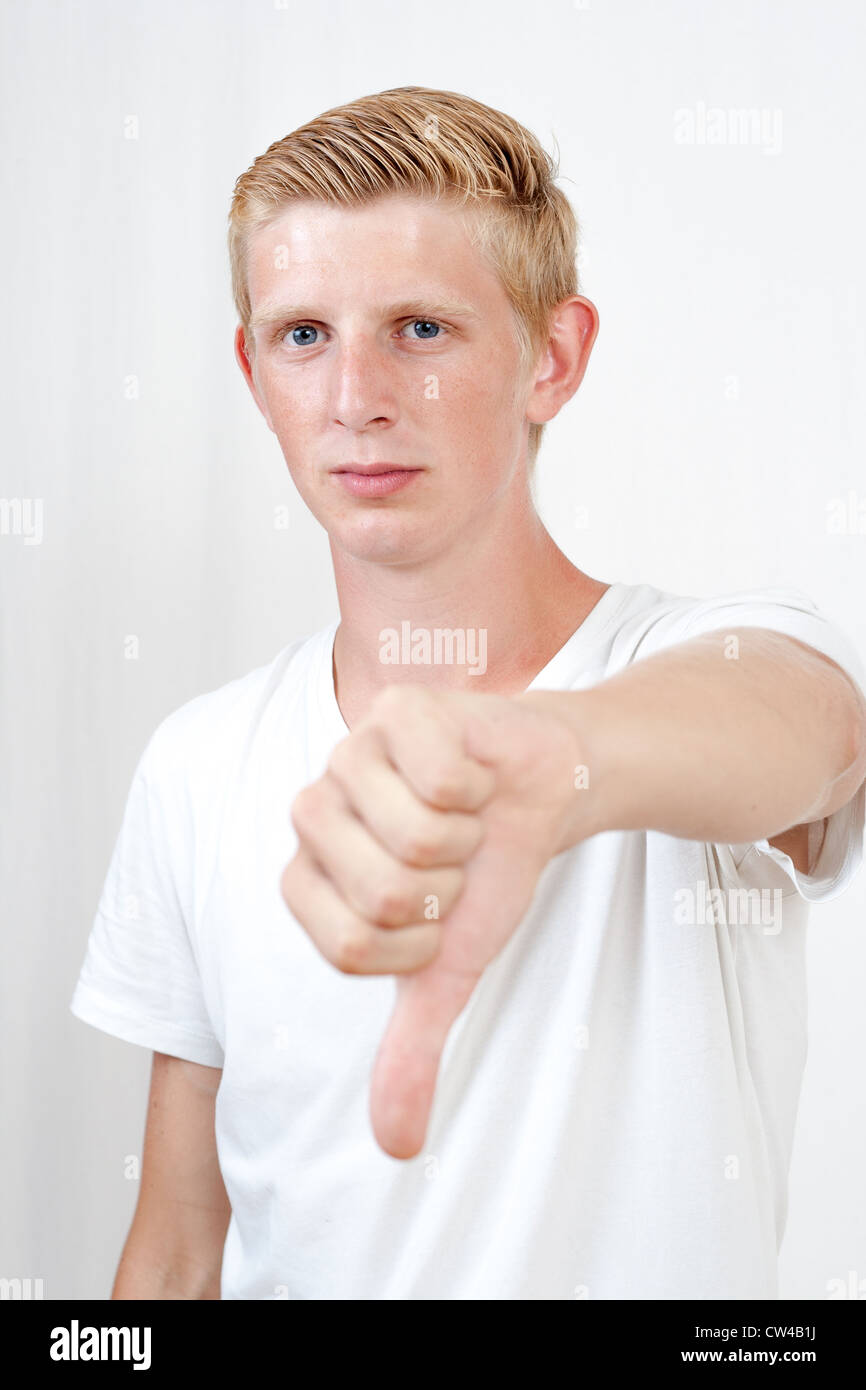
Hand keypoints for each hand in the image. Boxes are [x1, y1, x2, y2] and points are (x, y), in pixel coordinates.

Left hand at [280, 683, 594, 1158]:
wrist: (545, 792)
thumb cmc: (489, 872)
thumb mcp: (451, 968)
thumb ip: (414, 1048)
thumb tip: (396, 1146)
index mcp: (307, 878)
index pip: (351, 946)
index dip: (417, 943)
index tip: (435, 914)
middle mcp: (314, 812)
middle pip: (382, 891)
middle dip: (449, 889)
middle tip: (457, 859)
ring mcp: (350, 753)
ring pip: (415, 833)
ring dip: (469, 836)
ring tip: (465, 814)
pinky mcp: (396, 708)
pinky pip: (442, 777)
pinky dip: (481, 786)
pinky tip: (474, 772)